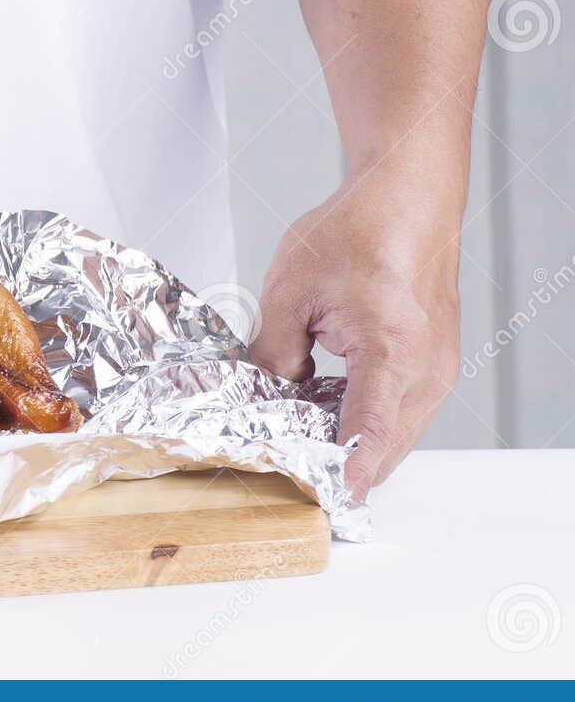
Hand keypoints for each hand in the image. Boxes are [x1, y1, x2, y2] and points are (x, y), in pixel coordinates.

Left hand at [250, 157, 461, 499]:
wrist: (406, 198)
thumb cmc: (355, 232)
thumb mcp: (289, 291)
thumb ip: (274, 352)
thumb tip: (264, 398)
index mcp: (394, 352)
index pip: (368, 436)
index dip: (339, 475)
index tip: (316, 504)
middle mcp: (428, 371)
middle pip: (383, 448)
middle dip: (337, 465)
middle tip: (287, 474)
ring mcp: (438, 371)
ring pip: (394, 435)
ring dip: (352, 444)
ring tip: (300, 443)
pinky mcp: (435, 365)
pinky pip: (400, 412)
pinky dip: (366, 421)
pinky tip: (325, 412)